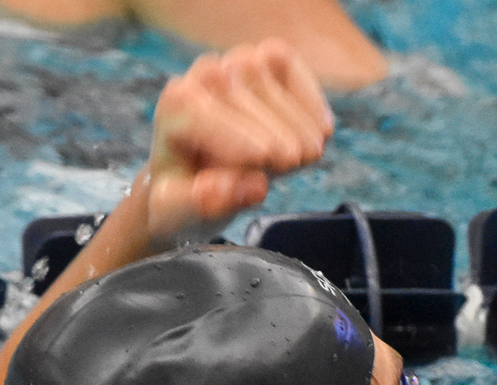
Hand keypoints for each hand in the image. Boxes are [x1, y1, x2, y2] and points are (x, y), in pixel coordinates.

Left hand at [142, 40, 333, 248]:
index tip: (266, 157)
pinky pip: (288, 66)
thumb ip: (208, 203)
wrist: (204, 176)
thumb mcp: (184, 212)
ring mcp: (235, 63)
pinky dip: (309, 97)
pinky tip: (322, 130)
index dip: (234, 135)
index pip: (199, 113)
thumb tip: (252, 187)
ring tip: (306, 158)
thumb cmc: (190, 193)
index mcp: (173, 109)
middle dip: (274, 128)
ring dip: (295, 120)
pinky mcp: (266, 60)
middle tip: (297, 163)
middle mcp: (200, 77)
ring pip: (266, 78)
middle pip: (237, 92)